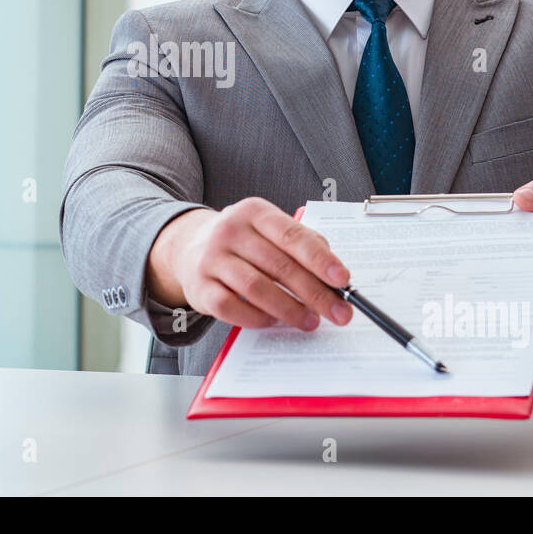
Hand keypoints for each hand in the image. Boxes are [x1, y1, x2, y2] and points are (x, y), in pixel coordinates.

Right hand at [146, 197, 353, 330]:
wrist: (189, 248)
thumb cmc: (241, 242)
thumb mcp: (268, 229)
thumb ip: (301, 243)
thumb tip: (334, 272)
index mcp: (254, 212)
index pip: (293, 236)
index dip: (321, 259)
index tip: (343, 279)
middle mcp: (230, 231)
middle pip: (279, 265)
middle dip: (314, 293)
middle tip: (338, 312)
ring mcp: (212, 258)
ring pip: (256, 287)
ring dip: (289, 309)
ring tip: (310, 321)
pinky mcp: (199, 286)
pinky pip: (231, 307)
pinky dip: (256, 317)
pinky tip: (272, 321)